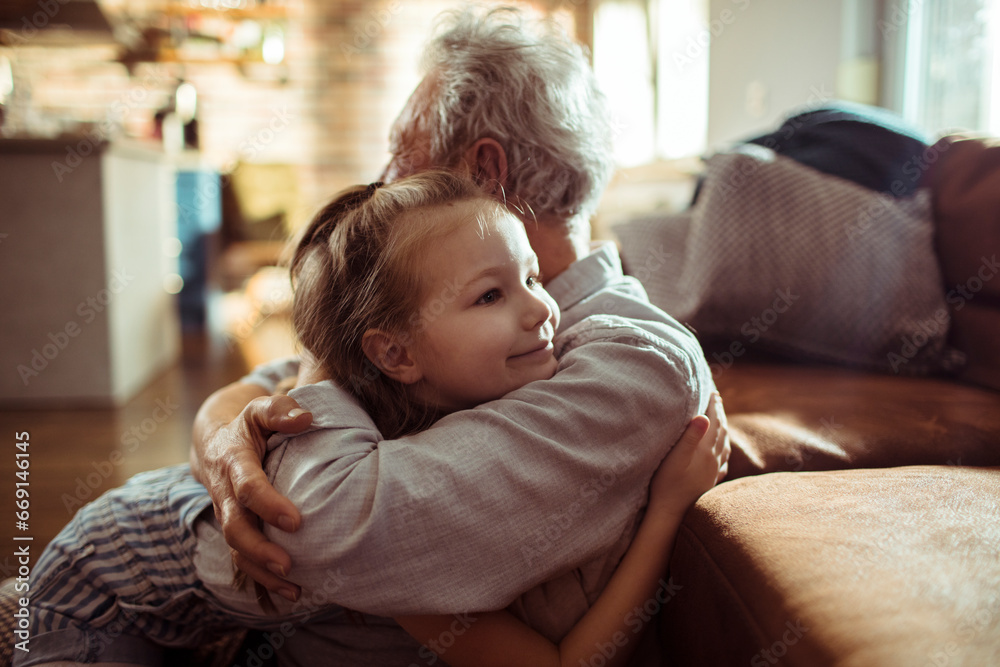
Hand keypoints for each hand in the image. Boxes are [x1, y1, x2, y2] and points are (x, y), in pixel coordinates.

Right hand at [200, 394, 312, 600]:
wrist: (213, 445)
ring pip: (237, 550)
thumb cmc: (248, 426)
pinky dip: (263, 579)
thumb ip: (279, 410)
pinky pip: (243, 559)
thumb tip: (305, 418)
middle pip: (235, 528)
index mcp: (233, 462)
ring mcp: (227, 515)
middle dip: (260, 549)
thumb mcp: (259, 410)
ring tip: (294, 587)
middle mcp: (225, 493)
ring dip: (263, 572)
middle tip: (289, 564)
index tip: (295, 521)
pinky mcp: (234, 530)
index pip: (247, 487)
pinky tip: (292, 592)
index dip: (268, 505)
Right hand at [649, 393, 729, 511]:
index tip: (712, 390)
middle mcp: (713, 460)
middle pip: (721, 431)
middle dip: (719, 414)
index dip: (713, 405)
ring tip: (721, 422)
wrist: (671, 513)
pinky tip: (721, 456)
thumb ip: (690, 437)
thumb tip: (704, 416)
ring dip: (723, 430)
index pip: (713, 422)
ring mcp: (712, 472)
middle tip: (717, 399)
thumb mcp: (675, 458)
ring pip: (723, 446)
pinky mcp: (709, 482)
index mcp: (705, 451)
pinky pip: (721, 463)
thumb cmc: (667, 484)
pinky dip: (723, 453)